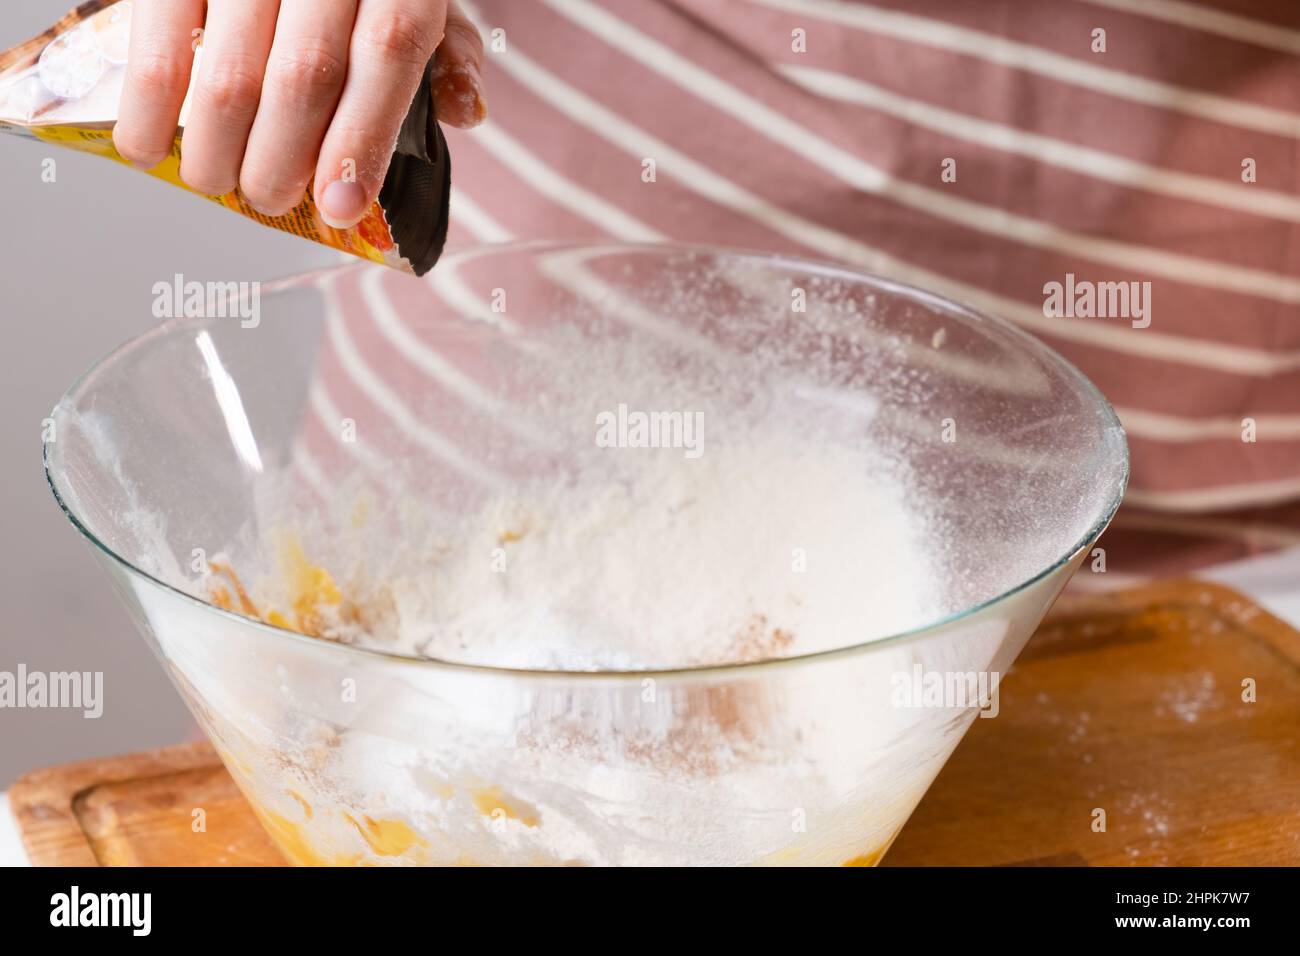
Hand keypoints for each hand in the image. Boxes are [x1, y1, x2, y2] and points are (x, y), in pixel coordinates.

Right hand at [112, 0, 484, 227]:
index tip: (341, 207)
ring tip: (219, 183)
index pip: (387, 53)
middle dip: (282, 164)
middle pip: (304, 75)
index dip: (361, 141)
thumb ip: (445, 48)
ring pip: (230, 71)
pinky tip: (149, 150)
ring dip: (219, 150)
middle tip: (271, 200)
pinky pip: (159, 41)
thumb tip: (465, 111)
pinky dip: (148, 109)